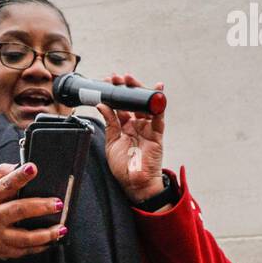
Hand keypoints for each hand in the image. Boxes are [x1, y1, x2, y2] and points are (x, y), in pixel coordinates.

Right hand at [0, 162, 66, 262]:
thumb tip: (17, 164)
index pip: (5, 184)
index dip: (19, 176)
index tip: (32, 167)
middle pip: (19, 211)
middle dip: (40, 207)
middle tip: (58, 203)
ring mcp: (0, 236)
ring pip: (25, 237)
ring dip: (45, 234)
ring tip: (60, 228)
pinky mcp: (5, 250)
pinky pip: (26, 250)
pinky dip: (40, 246)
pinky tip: (52, 240)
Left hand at [97, 73, 165, 199]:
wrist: (135, 184)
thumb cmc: (123, 168)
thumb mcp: (111, 143)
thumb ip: (109, 124)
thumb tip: (102, 105)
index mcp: (125, 127)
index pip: (120, 106)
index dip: (114, 94)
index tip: (107, 82)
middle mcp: (136, 125)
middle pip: (132, 101)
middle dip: (125, 88)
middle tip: (117, 77)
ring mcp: (147, 127)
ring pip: (144, 104)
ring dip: (138, 90)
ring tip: (129, 79)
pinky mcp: (157, 133)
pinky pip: (159, 115)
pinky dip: (159, 102)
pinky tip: (157, 89)